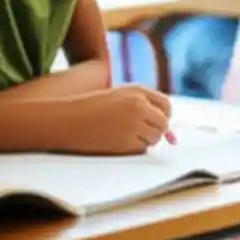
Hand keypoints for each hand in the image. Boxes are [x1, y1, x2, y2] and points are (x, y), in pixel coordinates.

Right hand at [53, 84, 171, 154]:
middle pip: (163, 124)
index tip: (154, 123)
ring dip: (144, 141)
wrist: (65, 119)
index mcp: (137, 90)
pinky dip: (133, 149)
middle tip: (138, 134)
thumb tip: (174, 138)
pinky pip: (140, 149)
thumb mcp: (119, 99)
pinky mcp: (125, 140)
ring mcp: (133, 123)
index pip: (166, 105)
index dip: (163, 116)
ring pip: (154, 138)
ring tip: (123, 136)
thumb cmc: (90, 109)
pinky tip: (115, 142)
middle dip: (155, 131)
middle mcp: (139, 105)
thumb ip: (145, 111)